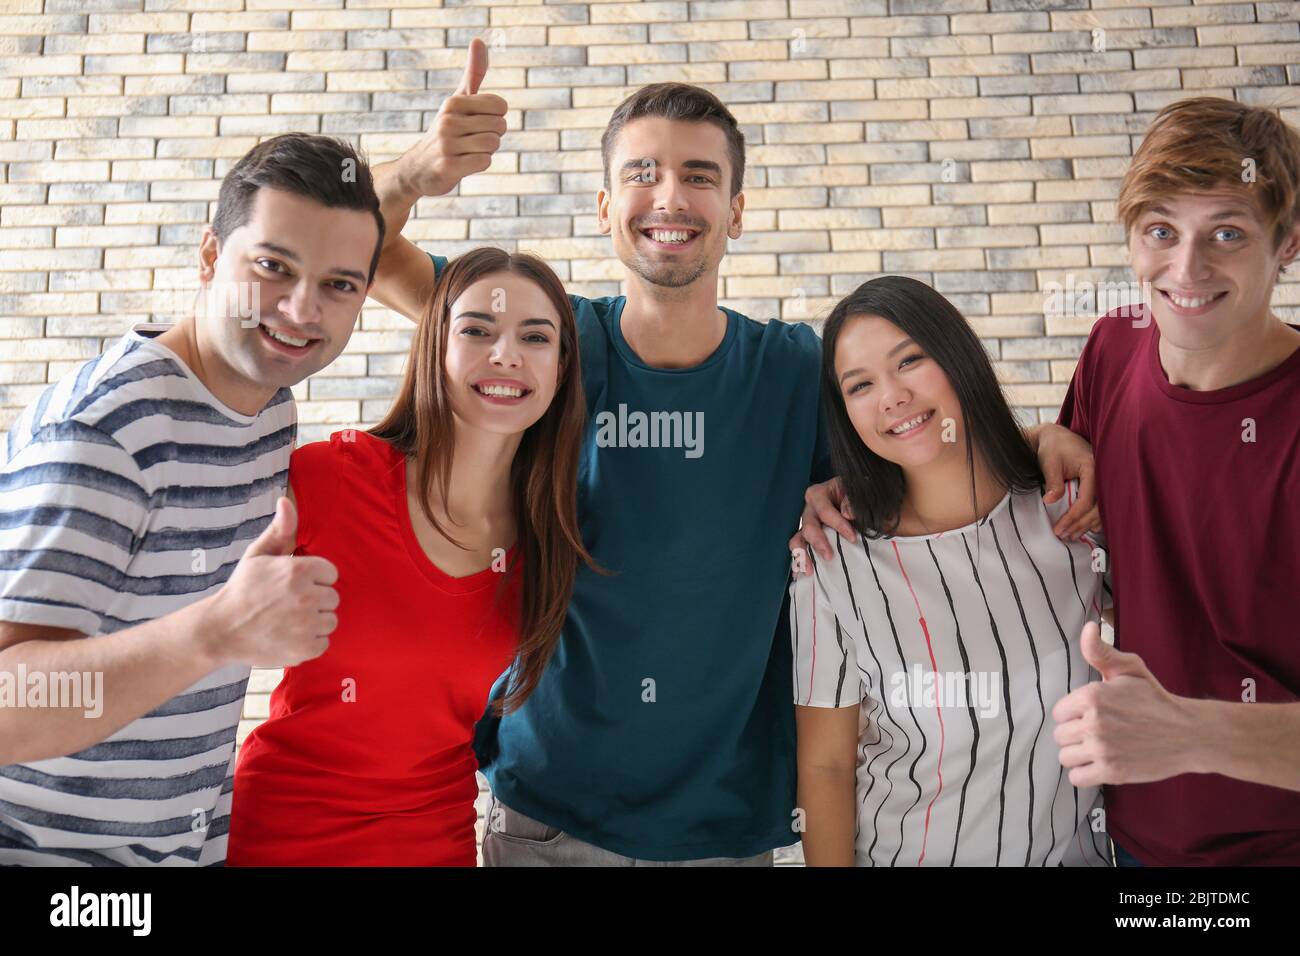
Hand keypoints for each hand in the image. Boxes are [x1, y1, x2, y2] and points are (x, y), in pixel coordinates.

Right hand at [204, 496, 338, 668]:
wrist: (220, 630)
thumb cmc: (242, 590)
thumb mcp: (258, 555)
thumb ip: (279, 530)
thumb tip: (286, 501)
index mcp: (299, 570)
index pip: (331, 573)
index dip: (314, 579)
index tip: (294, 584)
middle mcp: (306, 595)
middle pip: (332, 598)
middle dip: (314, 600)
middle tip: (288, 604)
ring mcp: (306, 624)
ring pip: (330, 620)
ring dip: (314, 621)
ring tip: (288, 620)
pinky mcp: (305, 648)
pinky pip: (324, 642)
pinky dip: (309, 642)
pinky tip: (289, 635)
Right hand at [393, 37, 507, 200]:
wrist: (418, 169)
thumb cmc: (446, 131)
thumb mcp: (458, 100)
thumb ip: (473, 72)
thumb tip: (479, 39)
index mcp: (453, 103)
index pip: (500, 106)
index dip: (496, 118)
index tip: (478, 123)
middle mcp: (448, 120)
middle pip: (499, 126)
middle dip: (492, 136)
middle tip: (471, 140)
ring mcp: (447, 143)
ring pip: (493, 144)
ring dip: (486, 151)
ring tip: (467, 151)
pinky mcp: (448, 166)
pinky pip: (484, 162)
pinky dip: (479, 164)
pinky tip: (464, 164)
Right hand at [788, 477, 854, 573]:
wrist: (858, 504)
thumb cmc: (857, 498)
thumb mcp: (858, 495)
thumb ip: (853, 502)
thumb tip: (848, 513)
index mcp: (820, 495)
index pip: (825, 510)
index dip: (837, 524)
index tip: (852, 537)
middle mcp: (810, 509)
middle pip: (809, 526)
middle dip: (818, 542)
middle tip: (828, 556)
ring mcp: (808, 525)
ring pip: (798, 539)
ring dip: (802, 554)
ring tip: (809, 570)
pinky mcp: (808, 539)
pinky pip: (799, 550)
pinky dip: (799, 562)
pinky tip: (800, 574)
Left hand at [1033, 423, 1099, 539]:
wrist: (1057, 437)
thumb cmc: (1053, 448)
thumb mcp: (1050, 463)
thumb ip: (1053, 482)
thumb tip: (1050, 502)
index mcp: (1093, 467)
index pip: (1087, 500)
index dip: (1073, 517)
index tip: (1059, 529)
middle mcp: (1103, 474)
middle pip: (1098, 508)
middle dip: (1080, 524)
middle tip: (1064, 535)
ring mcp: (1104, 479)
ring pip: (1102, 509)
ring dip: (1087, 524)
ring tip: (1071, 535)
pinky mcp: (1101, 483)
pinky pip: (1102, 504)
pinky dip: (1092, 517)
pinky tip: (1083, 527)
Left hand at [1052, 623, 1197, 786]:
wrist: (1189, 733)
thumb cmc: (1155, 700)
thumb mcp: (1129, 669)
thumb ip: (1100, 652)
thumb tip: (1088, 627)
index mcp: (1092, 696)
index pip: (1058, 712)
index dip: (1073, 714)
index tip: (1090, 715)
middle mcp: (1094, 722)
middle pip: (1060, 736)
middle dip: (1075, 734)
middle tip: (1097, 733)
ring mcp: (1102, 749)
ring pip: (1065, 757)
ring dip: (1078, 755)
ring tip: (1097, 749)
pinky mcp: (1112, 772)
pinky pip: (1077, 778)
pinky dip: (1084, 774)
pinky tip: (1098, 765)